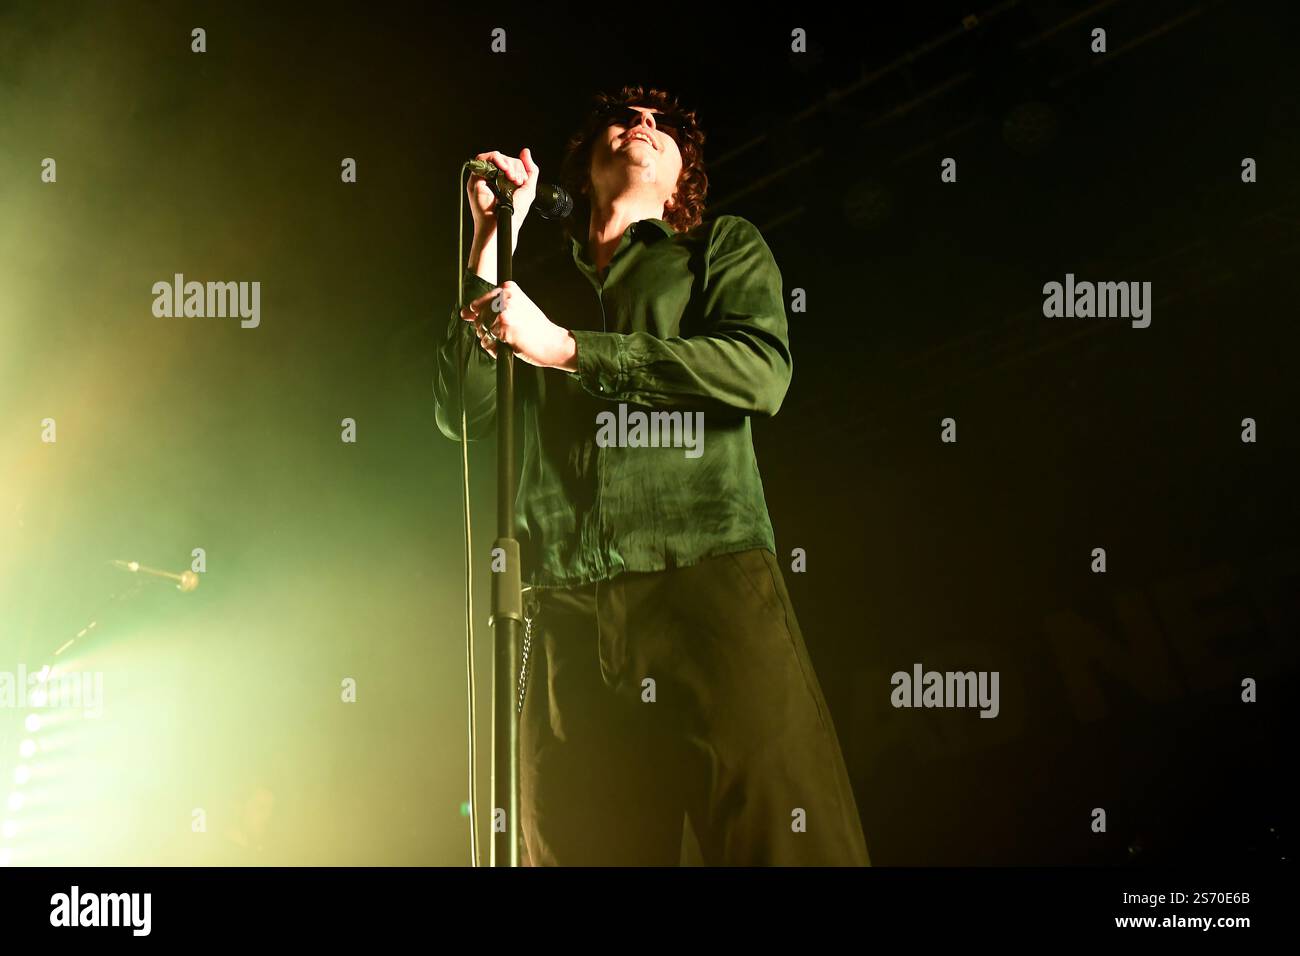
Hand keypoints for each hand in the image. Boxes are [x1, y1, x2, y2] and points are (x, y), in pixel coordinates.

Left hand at [461, 281, 577, 370]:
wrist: (553, 341)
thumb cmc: (535, 328)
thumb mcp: (514, 312)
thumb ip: (489, 310)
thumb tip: (465, 313)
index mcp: (508, 289)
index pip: (478, 302)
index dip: (478, 315)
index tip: (488, 321)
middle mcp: (505, 297)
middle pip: (478, 317)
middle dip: (485, 329)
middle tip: (503, 335)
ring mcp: (504, 312)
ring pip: (482, 329)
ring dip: (490, 339)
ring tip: (506, 341)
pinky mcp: (504, 328)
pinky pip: (488, 341)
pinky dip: (494, 348)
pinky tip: (508, 346)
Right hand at [467, 148, 539, 241]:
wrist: (504, 222)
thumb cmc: (514, 212)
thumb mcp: (528, 189)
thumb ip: (531, 170)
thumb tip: (525, 152)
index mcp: (505, 181)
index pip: (511, 163)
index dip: (519, 167)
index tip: (521, 180)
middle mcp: (494, 178)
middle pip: (505, 159)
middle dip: (515, 166)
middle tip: (517, 180)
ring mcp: (485, 177)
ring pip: (496, 157)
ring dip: (507, 163)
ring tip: (512, 177)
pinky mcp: (476, 177)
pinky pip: (483, 158)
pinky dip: (496, 158)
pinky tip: (504, 169)